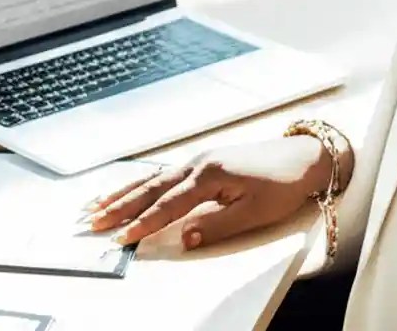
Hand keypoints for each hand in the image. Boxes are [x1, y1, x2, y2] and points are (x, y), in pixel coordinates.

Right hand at [85, 136, 336, 249]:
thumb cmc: (283, 184)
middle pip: (151, 189)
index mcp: (209, 175)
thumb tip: (183, 239)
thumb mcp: (254, 212)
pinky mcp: (202, 162)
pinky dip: (139, 184)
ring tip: (94, 207)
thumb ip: (216, 226)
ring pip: (151, 179)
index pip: (168, 204)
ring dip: (122, 194)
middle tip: (91, 223)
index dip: (144, 224)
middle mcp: (197, 163)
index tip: (122, 239)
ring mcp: (198, 160)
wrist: (305, 156)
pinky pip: (162, 174)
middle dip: (119, 207)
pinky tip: (126, 190)